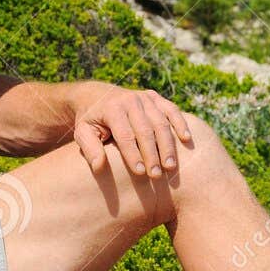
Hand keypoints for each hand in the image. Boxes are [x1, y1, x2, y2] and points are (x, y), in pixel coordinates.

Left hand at [73, 84, 193, 178]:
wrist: (96, 95)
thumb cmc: (90, 120)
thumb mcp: (82, 133)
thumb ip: (89, 148)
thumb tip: (98, 166)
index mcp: (112, 108)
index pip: (125, 135)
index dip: (133, 154)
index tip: (140, 173)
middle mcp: (130, 100)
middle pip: (145, 130)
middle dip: (152, 154)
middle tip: (156, 175)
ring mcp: (145, 97)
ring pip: (161, 122)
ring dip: (168, 145)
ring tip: (170, 166)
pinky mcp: (155, 97)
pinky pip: (171, 109)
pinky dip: (180, 123)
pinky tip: (186, 139)